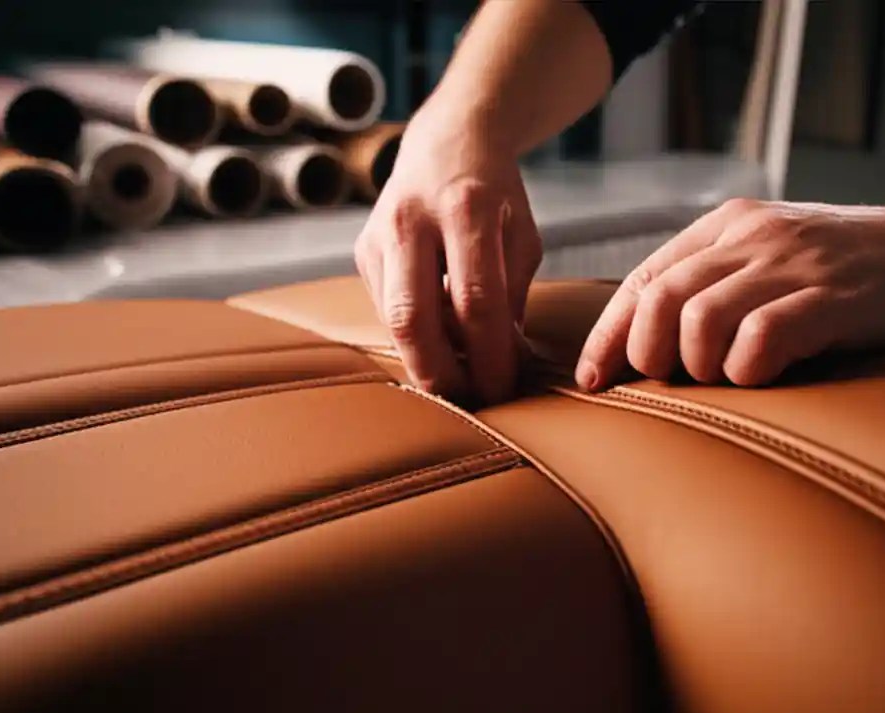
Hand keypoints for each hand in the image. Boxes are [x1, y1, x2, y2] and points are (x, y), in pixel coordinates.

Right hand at [354, 114, 541, 402]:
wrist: (447, 141)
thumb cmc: (495, 195)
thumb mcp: (522, 238)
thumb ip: (513, 297)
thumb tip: (506, 361)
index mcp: (465, 208)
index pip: (475, 301)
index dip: (489, 355)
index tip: (504, 387)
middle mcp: (412, 219)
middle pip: (414, 319)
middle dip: (441, 373)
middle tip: (471, 399)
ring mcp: (379, 234)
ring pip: (393, 321)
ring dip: (427, 359)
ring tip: (462, 375)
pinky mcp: (362, 251)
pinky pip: (386, 310)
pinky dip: (415, 336)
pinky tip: (441, 342)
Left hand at [574, 197, 884, 389]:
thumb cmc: (861, 269)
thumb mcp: (782, 256)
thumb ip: (725, 281)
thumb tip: (658, 345)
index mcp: (732, 223)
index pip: (645, 276)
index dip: (610, 333)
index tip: (593, 379)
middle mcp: (753, 235)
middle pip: (659, 298)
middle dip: (643, 354)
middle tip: (663, 388)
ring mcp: (793, 263)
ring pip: (698, 320)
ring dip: (699, 366)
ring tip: (728, 381)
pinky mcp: (832, 298)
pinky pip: (759, 339)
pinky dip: (748, 370)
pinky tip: (768, 376)